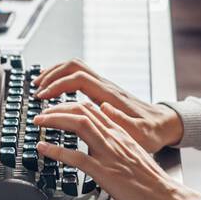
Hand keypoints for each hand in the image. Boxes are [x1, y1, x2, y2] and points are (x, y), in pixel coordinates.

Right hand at [32, 59, 184, 152]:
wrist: (164, 124)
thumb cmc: (152, 132)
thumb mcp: (140, 133)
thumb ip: (122, 123)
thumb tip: (104, 109)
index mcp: (110, 96)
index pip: (78, 78)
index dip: (57, 85)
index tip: (43, 97)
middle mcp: (106, 86)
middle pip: (73, 66)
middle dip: (51, 74)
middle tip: (36, 88)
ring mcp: (105, 87)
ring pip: (76, 68)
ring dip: (56, 74)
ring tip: (40, 86)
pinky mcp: (104, 92)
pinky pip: (80, 77)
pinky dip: (64, 80)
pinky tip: (57, 92)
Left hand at [33, 100, 200, 199]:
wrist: (167, 199)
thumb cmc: (153, 182)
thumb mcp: (135, 151)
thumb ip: (119, 135)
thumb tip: (105, 118)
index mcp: (121, 134)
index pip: (92, 110)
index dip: (70, 106)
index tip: (56, 109)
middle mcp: (115, 139)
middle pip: (83, 111)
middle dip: (58, 109)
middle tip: (42, 115)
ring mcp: (110, 154)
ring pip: (79, 125)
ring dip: (55, 120)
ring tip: (39, 123)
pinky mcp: (106, 173)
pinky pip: (77, 157)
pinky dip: (56, 150)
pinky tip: (43, 148)